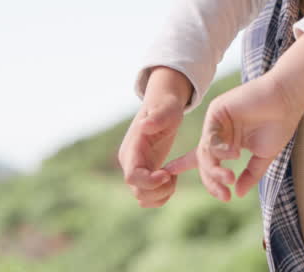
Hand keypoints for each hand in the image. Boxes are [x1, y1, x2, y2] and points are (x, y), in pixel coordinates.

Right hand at [118, 66, 192, 207]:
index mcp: (132, 149)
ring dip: (161, 195)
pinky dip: (161, 195)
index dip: (149, 182)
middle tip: (174, 176)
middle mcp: (130, 162)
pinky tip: (172, 178)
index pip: (132, 176)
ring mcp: (136, 169)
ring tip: (173, 176)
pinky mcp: (145, 173)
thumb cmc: (166, 106)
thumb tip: (145, 125)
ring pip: (142, 197)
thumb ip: (158, 117)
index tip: (167, 174)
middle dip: (159, 190)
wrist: (163, 106)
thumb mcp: (167, 109)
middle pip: (137, 191)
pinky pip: (149, 196)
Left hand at [197, 72, 303, 201]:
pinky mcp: (217, 111)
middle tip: (224, 196)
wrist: (287, 100)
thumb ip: (250, 175)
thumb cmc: (278, 125)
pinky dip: (219, 149)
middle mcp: (219, 131)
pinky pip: (211, 136)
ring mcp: (217, 121)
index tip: (167, 173)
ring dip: (214, 169)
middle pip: (204, 160)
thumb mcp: (263, 156)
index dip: (184, 165)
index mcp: (228, 142)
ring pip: (205, 151)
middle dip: (211, 180)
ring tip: (229, 179)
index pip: (204, 158)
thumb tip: (238, 194)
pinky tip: (233, 154)